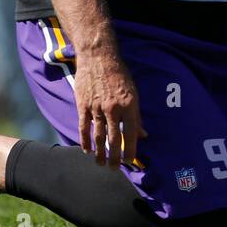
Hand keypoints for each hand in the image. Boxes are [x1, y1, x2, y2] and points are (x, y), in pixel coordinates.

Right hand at [73, 46, 145, 167]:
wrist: (98, 57)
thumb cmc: (119, 74)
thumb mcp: (134, 93)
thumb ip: (137, 116)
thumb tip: (143, 134)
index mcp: (129, 105)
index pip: (131, 134)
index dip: (130, 150)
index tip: (130, 161)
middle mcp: (113, 109)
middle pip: (113, 140)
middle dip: (115, 157)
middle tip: (115, 168)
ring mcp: (96, 108)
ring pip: (98, 137)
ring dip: (99, 153)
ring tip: (101, 163)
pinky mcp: (83, 106)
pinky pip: (84, 128)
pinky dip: (85, 141)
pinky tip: (87, 150)